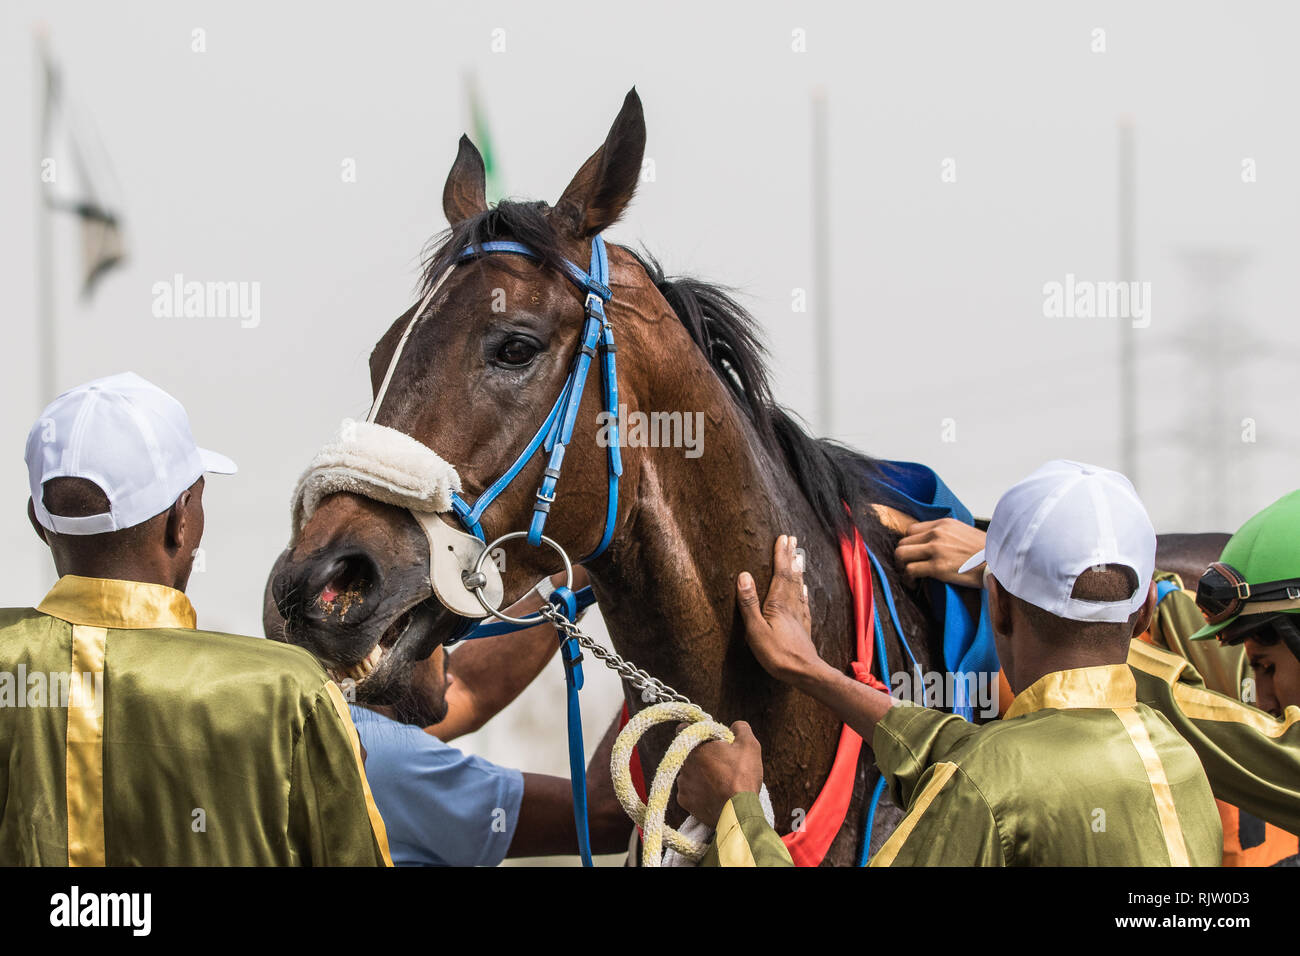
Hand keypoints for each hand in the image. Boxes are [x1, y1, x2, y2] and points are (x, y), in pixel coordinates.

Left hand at [676, 721, 763, 826]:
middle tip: (721, 764)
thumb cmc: (743, 775)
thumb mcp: (749, 744)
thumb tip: (734, 726)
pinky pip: (689, 792)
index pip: (684, 729)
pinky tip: (714, 795)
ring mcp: (683, 784)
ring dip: (700, 776)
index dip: (695, 731)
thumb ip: (740, 728)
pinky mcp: (685, 802)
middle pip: (690, 754)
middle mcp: (684, 764)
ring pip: (689, 774)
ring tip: (719, 783)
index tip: (707, 738)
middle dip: (703, 757)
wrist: (738, 811)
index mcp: (696, 746)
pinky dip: (699, 793)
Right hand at [736, 534, 821, 685]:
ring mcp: (799, 615)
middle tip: (792, 540)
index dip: (780, 555)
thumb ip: (749, 603)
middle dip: (791, 557)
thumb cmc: (777, 654)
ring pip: (798, 587)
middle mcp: (790, 605)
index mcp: (777, 604)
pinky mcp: (803, 626)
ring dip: (797, 570)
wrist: (805, 673)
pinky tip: (804, 588)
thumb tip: (743, 576)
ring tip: (798, 557)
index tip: (782, 538)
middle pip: (791, 576)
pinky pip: (803, 602)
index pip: (779, 573)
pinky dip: (803, 591)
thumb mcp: (756, 630)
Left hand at [894, 518, 986, 588]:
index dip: (909, 543)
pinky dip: (908, 578)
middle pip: (903, 542)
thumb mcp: (963, 532)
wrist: (1000, 562)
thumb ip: (945, 534)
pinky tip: (914, 583)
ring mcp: (936, 549)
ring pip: (901, 554)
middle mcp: (936, 533)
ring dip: (902, 567)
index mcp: (943, 524)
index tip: (912, 554)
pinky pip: (910, 570)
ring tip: (909, 576)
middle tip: (907, 567)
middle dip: (902, 556)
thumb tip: (930, 544)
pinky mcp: (937, 567)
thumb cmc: (984, 552)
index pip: (911, 530)